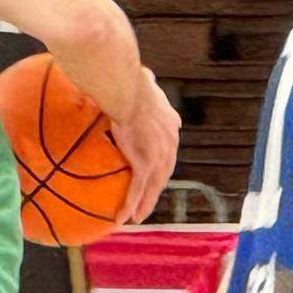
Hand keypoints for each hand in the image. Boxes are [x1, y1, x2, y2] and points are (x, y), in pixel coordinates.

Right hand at [110, 69, 180, 223]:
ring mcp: (159, 155)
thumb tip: (141, 74)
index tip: (156, 169)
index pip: (168, 147)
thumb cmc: (130, 82)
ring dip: (146, 204)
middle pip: (164, 172)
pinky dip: (132, 204)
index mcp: (170, 124)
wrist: (128, 93)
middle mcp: (170, 142)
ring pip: (154, 186)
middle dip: (156, 189)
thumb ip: (145, 82)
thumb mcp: (144, 80)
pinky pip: (138, 189)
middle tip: (147, 201)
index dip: (163, 160)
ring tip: (137, 217)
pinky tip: (123, 218)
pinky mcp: (146, 163)